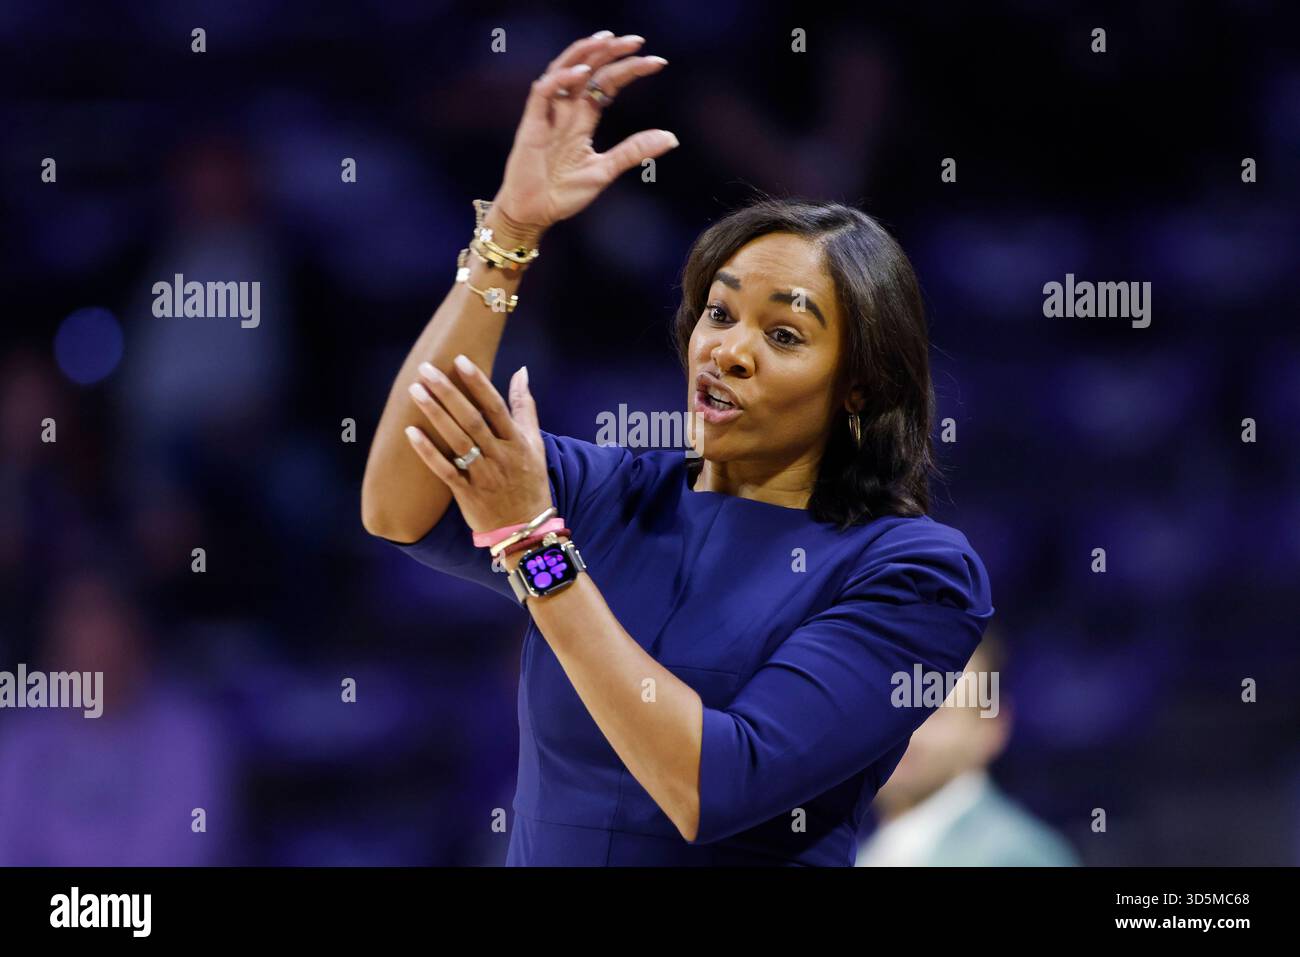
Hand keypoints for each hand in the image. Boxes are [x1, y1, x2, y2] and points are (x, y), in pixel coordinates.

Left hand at [404, 356, 551, 533]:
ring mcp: (483, 476)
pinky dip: (427, 452)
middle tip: (426, 369)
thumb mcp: (535, 444)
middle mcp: (501, 457)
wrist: (526, 529)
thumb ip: (525, 407)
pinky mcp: (466, 494)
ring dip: (435, 414)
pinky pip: (444, 470)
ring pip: (456, 441)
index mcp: (518, 442)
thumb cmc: (530, 480)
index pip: (496, 407)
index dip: (478, 383)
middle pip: (472, 420)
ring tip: (415, 391)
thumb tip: (521, 371)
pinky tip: (410, 432)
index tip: (460, 360)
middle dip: (448, 392)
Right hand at [493, 31, 678, 230]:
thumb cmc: (562, 193)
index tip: (658, 63)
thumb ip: (634, 151)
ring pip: (563, 70)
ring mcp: (548, 115)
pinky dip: (561, 79)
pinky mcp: (531, 124)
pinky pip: (543, 92)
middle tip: (636, 41)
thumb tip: (672, 138)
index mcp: (582, 120)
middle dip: (610, 51)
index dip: (629, 70)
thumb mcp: (605, 170)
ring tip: (607, 41)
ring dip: (584, 53)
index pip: (607, 83)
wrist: (534, 214)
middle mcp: (565, 111)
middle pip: (587, 69)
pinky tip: (582, 72)